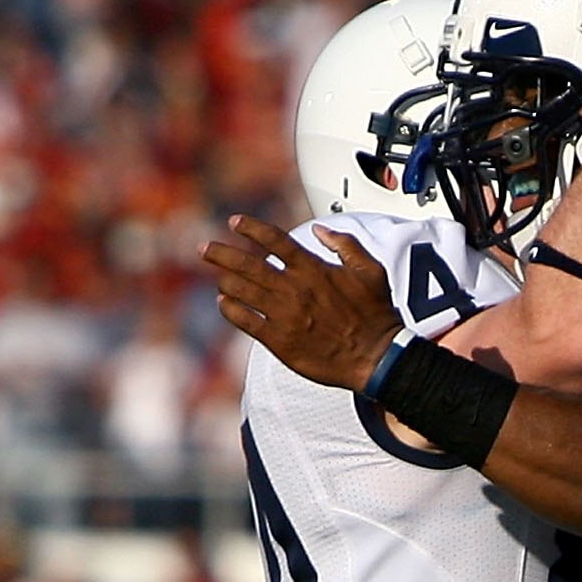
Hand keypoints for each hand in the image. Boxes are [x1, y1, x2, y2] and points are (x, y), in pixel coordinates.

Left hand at [204, 216, 399, 390]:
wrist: (377, 358)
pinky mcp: (280, 340)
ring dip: (225, 280)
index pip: (273, 240)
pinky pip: (245, 321)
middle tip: (204, 249)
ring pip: (241, 291)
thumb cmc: (376, 315)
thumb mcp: (371, 271)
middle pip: (247, 264)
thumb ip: (345, 246)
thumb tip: (320, 231)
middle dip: (221, 253)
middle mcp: (294, 288)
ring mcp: (284, 315)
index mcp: (313, 269)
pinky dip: (231, 310)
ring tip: (218, 277)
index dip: (250, 228)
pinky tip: (225, 304)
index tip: (235, 223)